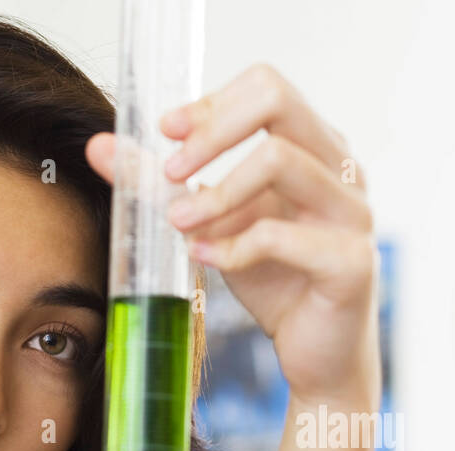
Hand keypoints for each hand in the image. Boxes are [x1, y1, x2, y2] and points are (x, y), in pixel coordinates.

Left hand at [86, 64, 379, 409]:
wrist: (321, 358)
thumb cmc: (278, 284)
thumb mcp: (214, 225)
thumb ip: (164, 185)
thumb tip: (100, 146)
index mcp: (318, 148)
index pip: (267, 88)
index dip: (210, 104)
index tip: (165, 131)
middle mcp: (343, 170)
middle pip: (278, 101)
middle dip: (212, 131)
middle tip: (170, 169)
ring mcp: (354, 214)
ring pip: (280, 160)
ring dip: (215, 192)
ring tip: (178, 222)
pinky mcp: (352, 263)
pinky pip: (282, 237)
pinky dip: (233, 247)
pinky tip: (205, 259)